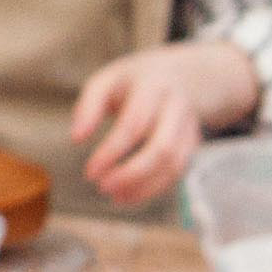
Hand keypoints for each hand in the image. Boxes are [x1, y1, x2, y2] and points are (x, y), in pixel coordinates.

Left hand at [70, 42, 257, 207]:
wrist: (183, 74)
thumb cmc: (133, 81)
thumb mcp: (107, 80)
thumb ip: (88, 106)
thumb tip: (76, 138)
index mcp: (151, 86)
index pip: (133, 125)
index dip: (111, 152)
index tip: (89, 173)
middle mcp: (175, 107)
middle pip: (161, 149)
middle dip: (131, 174)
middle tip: (102, 187)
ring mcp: (189, 127)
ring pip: (174, 165)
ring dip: (144, 186)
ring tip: (114, 197)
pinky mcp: (194, 144)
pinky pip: (178, 172)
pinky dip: (155, 188)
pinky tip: (130, 195)